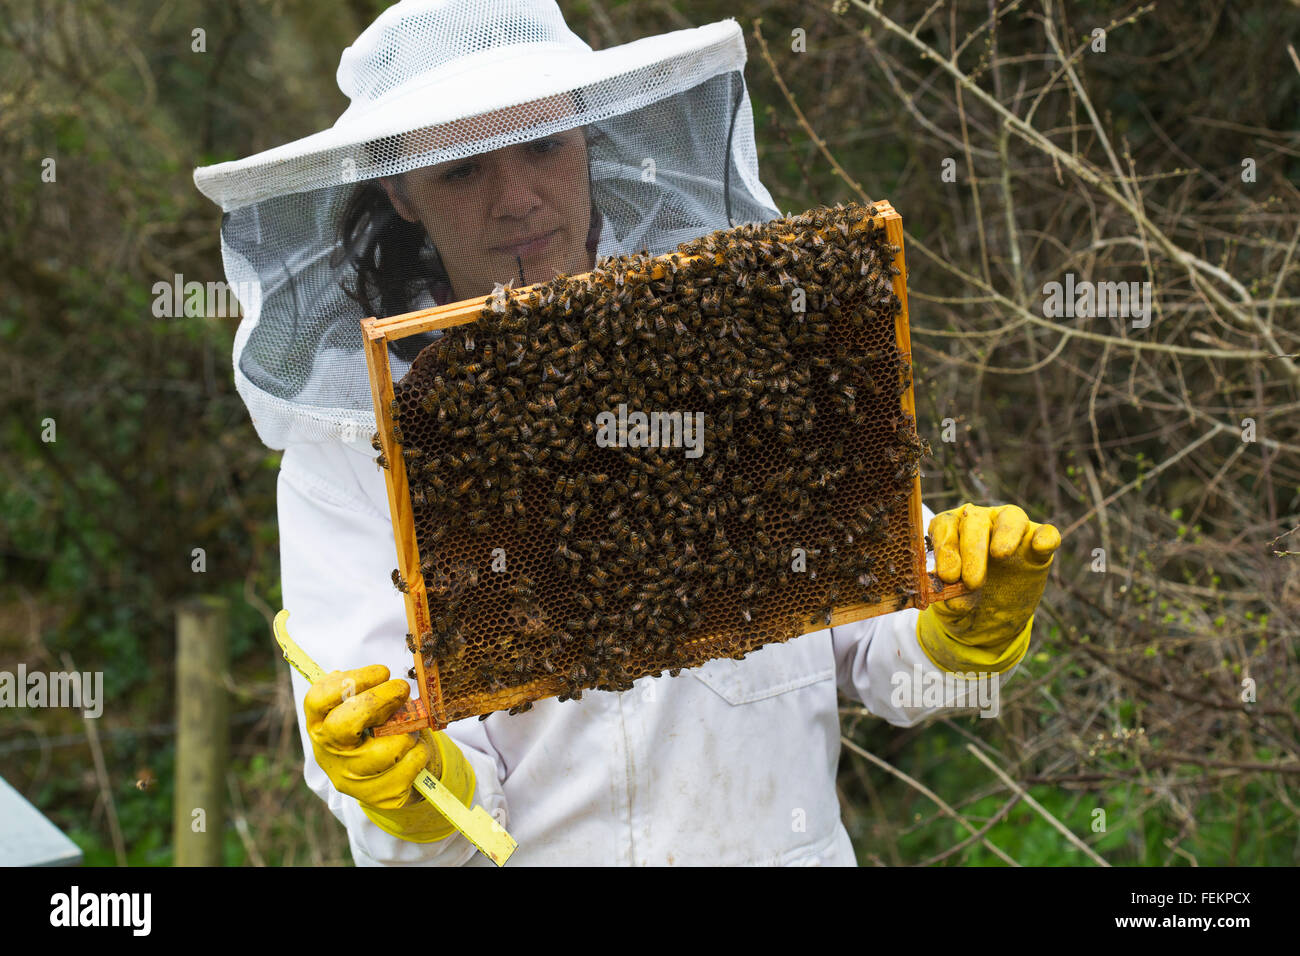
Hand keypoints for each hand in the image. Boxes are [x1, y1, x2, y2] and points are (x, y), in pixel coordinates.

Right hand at [304, 666, 435, 807]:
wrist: (382, 778)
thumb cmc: (371, 730)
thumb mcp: (357, 708)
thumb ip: (362, 691)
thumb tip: (381, 677)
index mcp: (318, 725)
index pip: (318, 699)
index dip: (353, 680)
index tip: (382, 671)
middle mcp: (328, 754)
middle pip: (344, 724)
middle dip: (379, 700)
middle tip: (401, 688)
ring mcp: (352, 779)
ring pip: (388, 748)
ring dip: (408, 730)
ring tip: (408, 726)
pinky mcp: (379, 796)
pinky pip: (410, 765)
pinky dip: (420, 750)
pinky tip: (414, 748)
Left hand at [918, 503, 1060, 673]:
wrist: (988, 620)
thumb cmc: (962, 601)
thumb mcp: (950, 605)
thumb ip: (950, 598)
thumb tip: (956, 600)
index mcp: (951, 530)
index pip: (946, 526)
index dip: (945, 548)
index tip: (947, 576)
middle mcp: (980, 522)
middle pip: (976, 520)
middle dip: (973, 550)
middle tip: (972, 582)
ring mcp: (1011, 531)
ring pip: (1011, 517)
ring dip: (1006, 533)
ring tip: (1000, 554)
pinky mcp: (1038, 548)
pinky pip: (1046, 533)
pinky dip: (1045, 537)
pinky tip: (1040, 546)